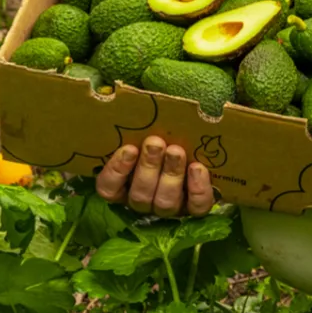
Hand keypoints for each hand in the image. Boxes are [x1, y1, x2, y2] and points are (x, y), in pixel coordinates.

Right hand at [95, 135, 214, 218]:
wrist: (202, 147)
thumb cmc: (165, 135)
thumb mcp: (148, 131)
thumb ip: (138, 127)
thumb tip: (134, 104)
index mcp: (125, 185)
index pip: (109, 189)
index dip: (116, 172)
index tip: (129, 148)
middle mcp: (145, 201)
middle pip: (140, 195)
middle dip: (148, 167)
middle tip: (155, 142)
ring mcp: (170, 207)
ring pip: (165, 202)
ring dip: (171, 174)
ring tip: (176, 150)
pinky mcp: (196, 208)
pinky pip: (196, 206)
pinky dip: (197, 187)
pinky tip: (197, 167)